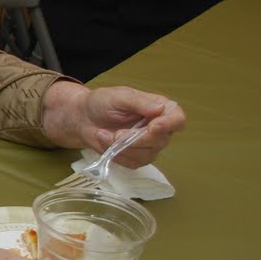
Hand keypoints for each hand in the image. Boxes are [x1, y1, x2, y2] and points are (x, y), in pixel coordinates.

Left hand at [41, 82, 184, 167]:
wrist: (83, 118)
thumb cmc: (102, 102)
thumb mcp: (119, 96)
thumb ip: (139, 102)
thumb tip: (160, 108)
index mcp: (161, 108)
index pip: (177, 119)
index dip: (169, 125)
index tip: (153, 127)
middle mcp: (160, 128)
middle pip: (160, 141)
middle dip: (135, 139)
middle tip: (116, 134)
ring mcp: (149, 146)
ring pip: (146, 155)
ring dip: (121, 147)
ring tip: (104, 134)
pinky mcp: (137, 158)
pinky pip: (132, 163)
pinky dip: (116, 154)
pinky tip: (105, 141)